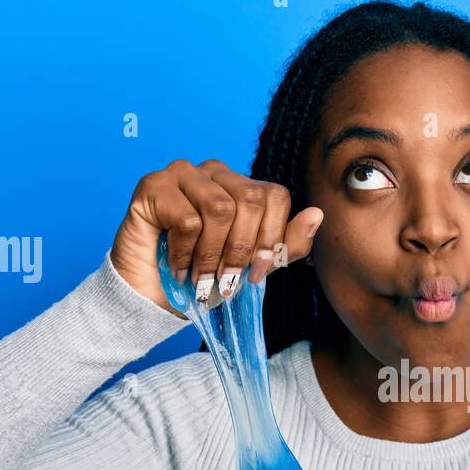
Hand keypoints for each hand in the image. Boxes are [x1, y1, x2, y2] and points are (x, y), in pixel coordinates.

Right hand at [109, 158, 323, 316]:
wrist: (152, 297)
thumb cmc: (203, 279)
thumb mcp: (254, 268)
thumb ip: (286, 246)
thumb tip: (317, 214)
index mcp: (242, 185)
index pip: (275, 195)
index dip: (271, 239)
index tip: (255, 274)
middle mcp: (214, 172)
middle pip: (252, 198)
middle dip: (242, 250)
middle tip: (226, 281)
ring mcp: (182, 173)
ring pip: (220, 207)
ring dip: (212, 255)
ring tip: (201, 278)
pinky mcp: (153, 185)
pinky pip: (187, 217)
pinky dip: (186, 252)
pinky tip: (178, 266)